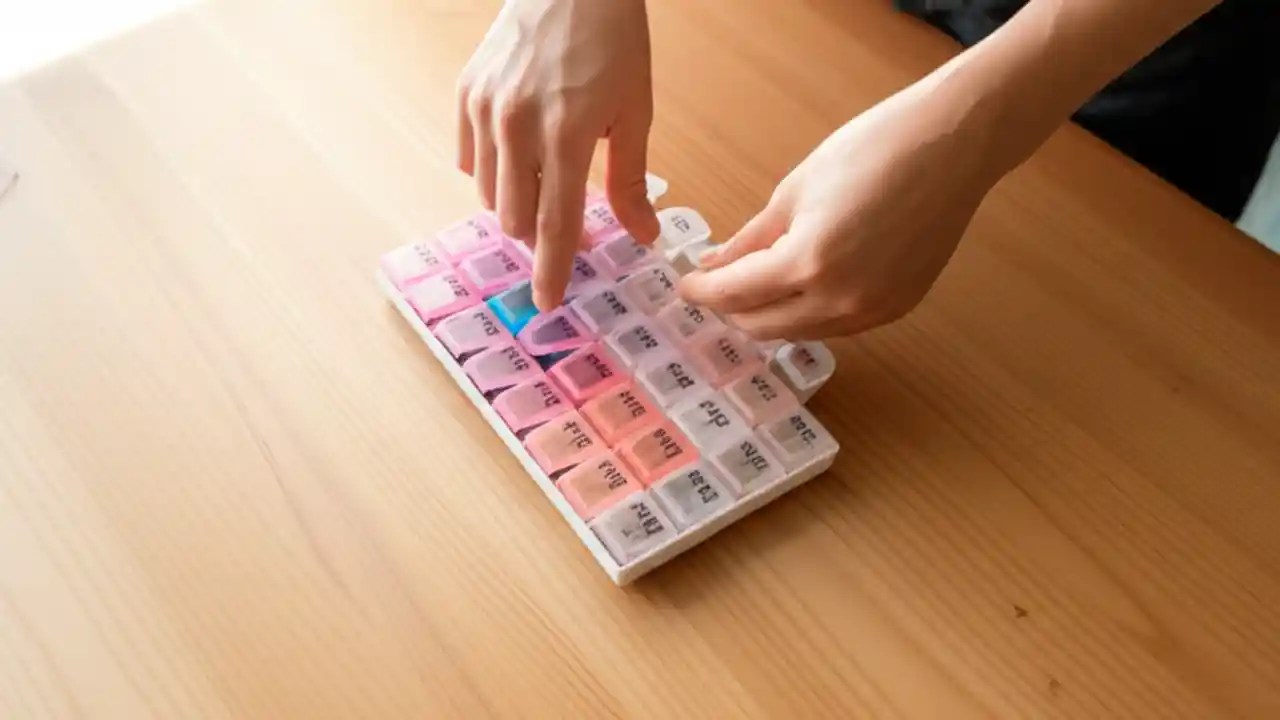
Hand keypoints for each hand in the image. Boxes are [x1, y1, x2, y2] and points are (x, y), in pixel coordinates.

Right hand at [457, 0, 659, 309]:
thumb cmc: (612, 42)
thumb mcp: (635, 111)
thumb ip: (630, 181)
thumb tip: (642, 236)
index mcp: (566, 134)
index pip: (555, 223)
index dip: (552, 268)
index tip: (548, 302)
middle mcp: (516, 126)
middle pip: (517, 216)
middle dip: (540, 232)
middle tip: (567, 222)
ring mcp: (485, 109)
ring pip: (489, 193)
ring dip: (517, 204)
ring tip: (545, 182)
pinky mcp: (465, 94)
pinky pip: (468, 160)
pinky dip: (492, 172)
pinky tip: (517, 157)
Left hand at [679, 82, 1000, 339]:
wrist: (952, 145)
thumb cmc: (872, 150)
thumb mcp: (795, 190)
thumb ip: (751, 239)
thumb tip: (714, 265)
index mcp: (807, 262)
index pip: (735, 294)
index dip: (702, 291)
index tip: (686, 285)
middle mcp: (840, 300)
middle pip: (763, 326)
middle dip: (731, 309)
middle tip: (715, 286)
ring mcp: (873, 311)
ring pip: (800, 332)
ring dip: (770, 315)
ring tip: (754, 287)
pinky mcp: (897, 309)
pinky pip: (837, 326)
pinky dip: (809, 313)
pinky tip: (801, 287)